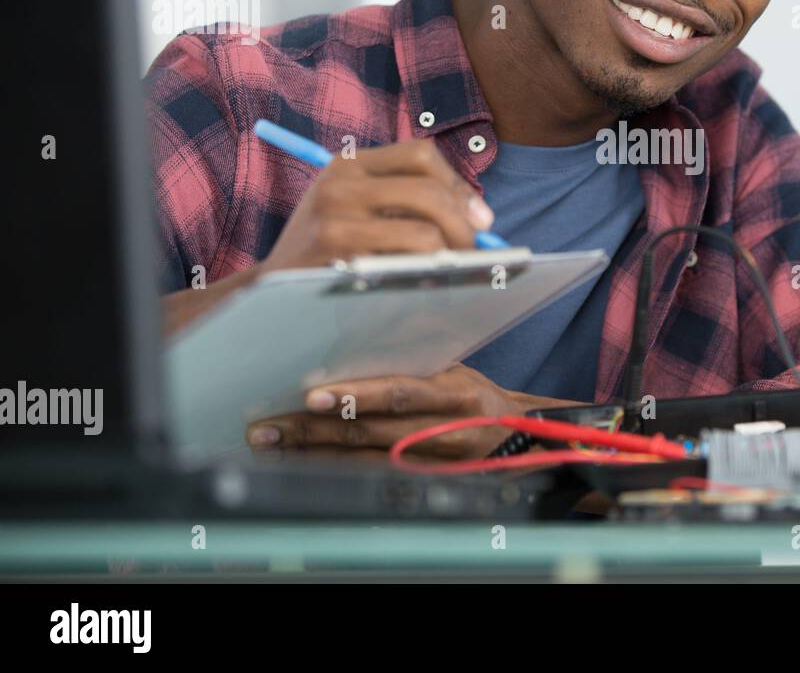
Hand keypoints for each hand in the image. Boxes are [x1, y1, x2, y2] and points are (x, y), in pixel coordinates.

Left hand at [245, 366, 539, 460]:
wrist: (518, 443)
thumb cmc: (477, 397)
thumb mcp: (457, 366)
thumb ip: (416, 353)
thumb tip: (365, 327)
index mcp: (456, 395)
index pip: (401, 395)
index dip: (356, 396)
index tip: (311, 396)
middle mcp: (445, 435)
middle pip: (371, 434)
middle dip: (313, 432)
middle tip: (266, 429)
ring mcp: (431, 468)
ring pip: (363, 463)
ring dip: (311, 456)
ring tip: (270, 447)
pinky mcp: (421, 488)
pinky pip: (369, 480)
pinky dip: (331, 473)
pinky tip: (300, 466)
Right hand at [262, 138, 495, 271]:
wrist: (272, 289)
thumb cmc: (327, 249)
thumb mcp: (354, 206)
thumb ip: (405, 200)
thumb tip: (479, 215)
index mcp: (347, 164)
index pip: (420, 153)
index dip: (457, 183)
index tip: (478, 214)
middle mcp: (339, 184)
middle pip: (428, 191)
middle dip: (465, 223)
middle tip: (476, 248)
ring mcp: (336, 220)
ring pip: (425, 233)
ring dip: (451, 255)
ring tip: (453, 270)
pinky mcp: (339, 259)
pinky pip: (406, 266)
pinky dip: (428, 277)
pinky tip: (426, 285)